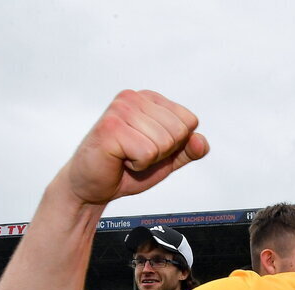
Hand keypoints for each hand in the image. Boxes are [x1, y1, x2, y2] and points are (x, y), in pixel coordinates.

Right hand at [60, 90, 208, 205]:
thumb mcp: (167, 160)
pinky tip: (120, 159)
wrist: (94, 186)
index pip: (190, 121)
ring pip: (165, 142)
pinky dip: (137, 165)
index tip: (150, 147)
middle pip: (180, 131)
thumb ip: (188, 150)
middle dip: (163, 152)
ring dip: (148, 159)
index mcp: (149, 100)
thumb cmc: (127, 169)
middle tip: (137, 154)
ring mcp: (120, 110)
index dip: (176, 144)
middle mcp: (133, 98)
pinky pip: (148, 153)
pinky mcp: (111, 127)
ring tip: (127, 156)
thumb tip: (201, 141)